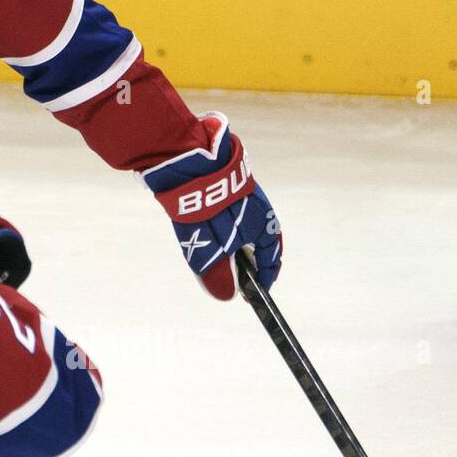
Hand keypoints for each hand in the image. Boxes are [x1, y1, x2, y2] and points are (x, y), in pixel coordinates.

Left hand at [140, 113, 281, 300]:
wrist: (184, 159)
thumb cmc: (202, 205)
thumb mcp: (207, 248)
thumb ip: (216, 273)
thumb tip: (225, 296)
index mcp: (263, 222)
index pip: (271, 255)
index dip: (264, 277)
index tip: (253, 293)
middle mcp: (257, 207)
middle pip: (255, 240)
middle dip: (245, 260)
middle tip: (231, 275)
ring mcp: (240, 193)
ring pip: (239, 224)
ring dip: (229, 241)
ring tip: (212, 253)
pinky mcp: (222, 182)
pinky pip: (225, 209)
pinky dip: (217, 224)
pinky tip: (201, 226)